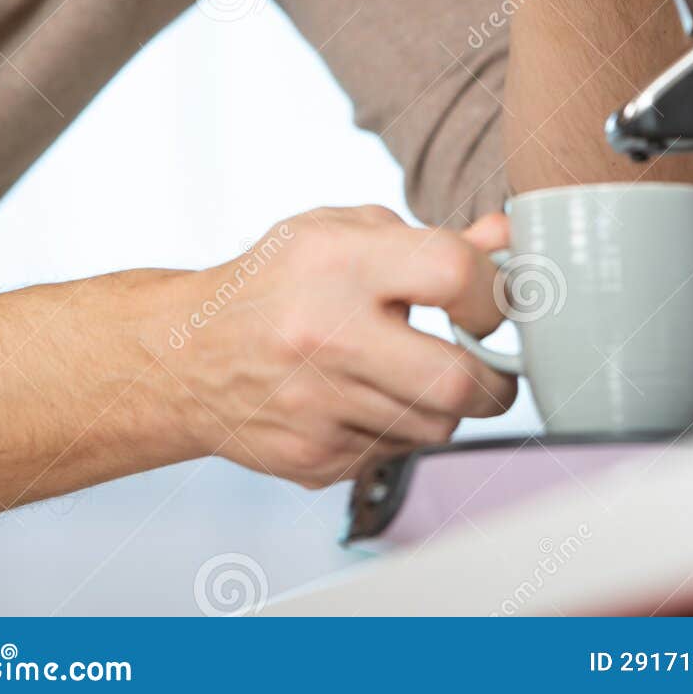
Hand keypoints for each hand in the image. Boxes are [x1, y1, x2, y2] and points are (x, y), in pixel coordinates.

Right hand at [152, 206, 515, 488]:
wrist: (186, 355)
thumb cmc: (274, 284)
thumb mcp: (340, 234)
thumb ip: (428, 239)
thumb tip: (506, 242)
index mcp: (337, 264)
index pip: (452, 273)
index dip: (490, 289)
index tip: (487, 297)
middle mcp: (327, 336)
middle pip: (458, 382)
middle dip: (494, 378)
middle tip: (488, 362)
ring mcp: (319, 408)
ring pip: (436, 426)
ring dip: (442, 402)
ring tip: (412, 371)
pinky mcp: (315, 460)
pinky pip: (396, 454)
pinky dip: (399, 427)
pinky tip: (367, 397)